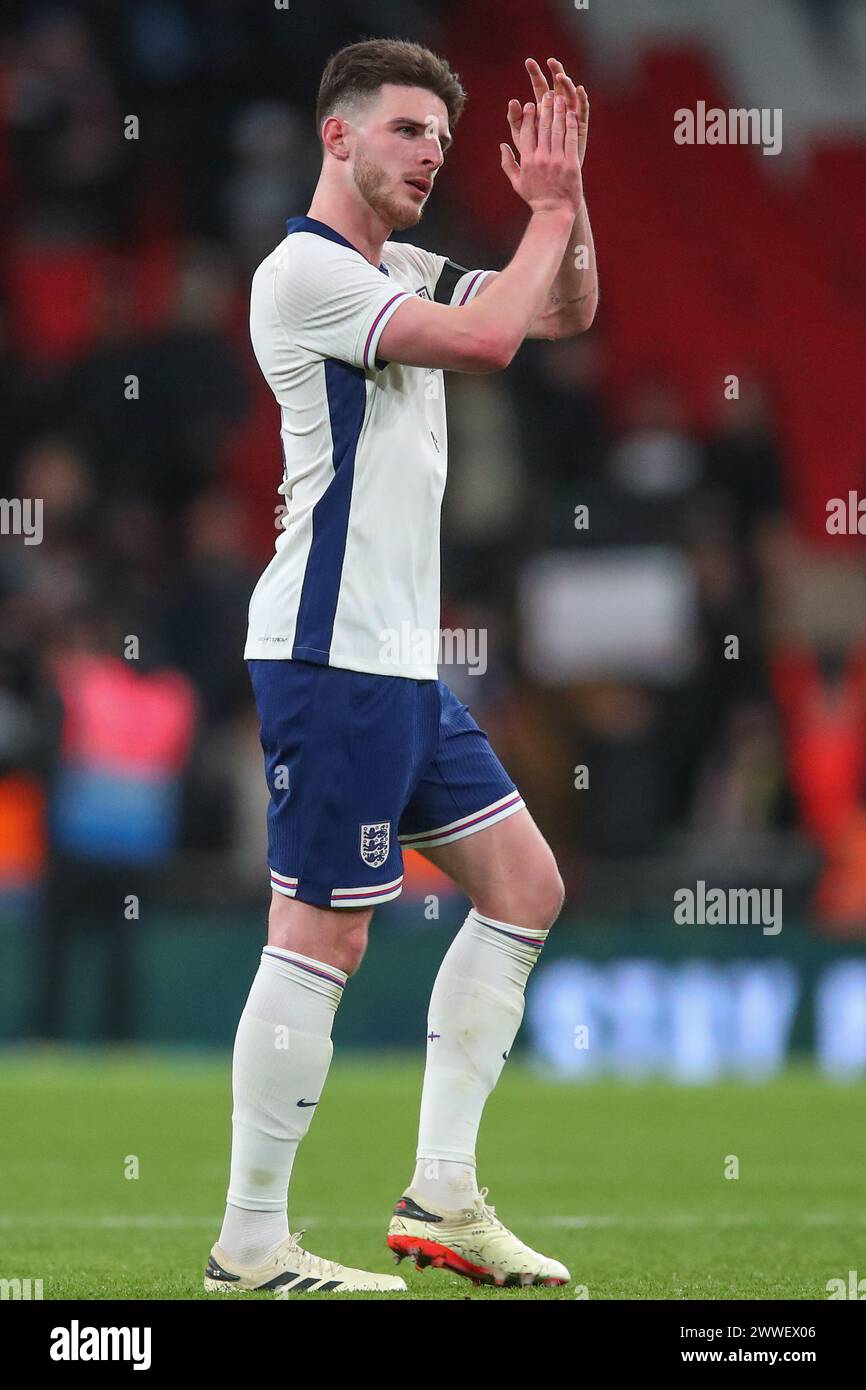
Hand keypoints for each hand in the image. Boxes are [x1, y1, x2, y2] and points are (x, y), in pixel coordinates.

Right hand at [499, 87, 582, 216]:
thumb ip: (508, 163)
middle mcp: (541, 158)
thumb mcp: (517, 183)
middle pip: (542, 126)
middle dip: (545, 108)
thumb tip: (502, 146)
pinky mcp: (571, 164)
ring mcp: (557, 161)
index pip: (527, 132)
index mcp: (527, 161)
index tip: (531, 105)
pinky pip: (570, 139)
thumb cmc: (535, 198)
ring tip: (560, 98)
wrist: (554, 213)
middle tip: (547, 95)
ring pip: (557, 129)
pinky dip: (570, 124)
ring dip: (558, 111)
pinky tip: (571, 114)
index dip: (529, 116)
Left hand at [522, 57, 588, 167]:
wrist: (549, 178)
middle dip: (554, 71)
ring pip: (570, 95)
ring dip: (567, 83)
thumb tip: (512, 101)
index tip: (528, 61)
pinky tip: (579, 89)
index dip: (534, 73)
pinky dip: (582, 99)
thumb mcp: (521, 138)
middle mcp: (557, 109)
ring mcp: (570, 116)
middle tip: (550, 60)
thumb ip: (515, 121)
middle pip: (557, 85)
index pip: (538, 86)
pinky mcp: (580, 127)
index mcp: (542, 109)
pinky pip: (582, 110)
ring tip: (561, 75)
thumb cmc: (533, 160)